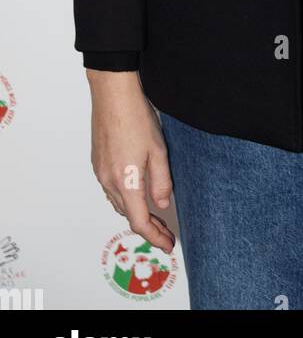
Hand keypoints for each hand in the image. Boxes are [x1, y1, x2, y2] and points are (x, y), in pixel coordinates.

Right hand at [88, 70, 174, 252]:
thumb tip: (162, 205)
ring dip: (135, 212)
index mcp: (126, 181)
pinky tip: (136, 191)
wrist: (112, 94)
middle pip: (128, 215)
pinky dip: (125, 197)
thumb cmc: (136, 117)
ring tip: (154, 214)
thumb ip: (161, 182)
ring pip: (118, 203)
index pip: (140, 222)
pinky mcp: (97, 162)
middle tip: (166, 231)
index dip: (155, 237)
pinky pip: (111, 189)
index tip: (169, 244)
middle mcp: (108, 181)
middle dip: (148, 226)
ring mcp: (100, 172)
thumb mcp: (159, 150)